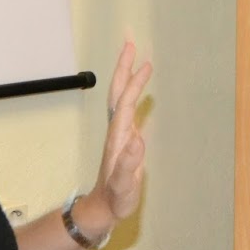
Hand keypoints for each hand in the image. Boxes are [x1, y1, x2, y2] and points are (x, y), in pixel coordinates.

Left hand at [75, 41, 152, 238]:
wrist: (103, 207)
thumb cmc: (116, 198)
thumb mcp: (123, 184)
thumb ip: (130, 164)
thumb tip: (138, 138)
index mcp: (119, 136)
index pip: (126, 103)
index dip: (135, 83)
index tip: (146, 64)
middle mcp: (117, 130)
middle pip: (118, 91)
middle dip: (123, 66)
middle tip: (130, 41)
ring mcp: (119, 132)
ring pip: (121, 96)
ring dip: (125, 74)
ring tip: (133, 55)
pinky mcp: (123, 137)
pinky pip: (127, 105)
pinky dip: (132, 90)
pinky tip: (138, 87)